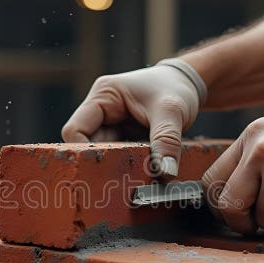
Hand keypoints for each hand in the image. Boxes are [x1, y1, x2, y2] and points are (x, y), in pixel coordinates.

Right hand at [62, 65, 199, 175]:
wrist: (188, 84)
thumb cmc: (176, 88)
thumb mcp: (172, 111)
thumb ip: (167, 139)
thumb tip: (165, 173)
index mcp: (103, 96)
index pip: (75, 129)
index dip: (84, 151)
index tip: (105, 167)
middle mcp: (101, 111)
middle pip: (88, 145)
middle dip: (105, 162)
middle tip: (124, 177)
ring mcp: (111, 125)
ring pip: (104, 154)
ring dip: (119, 165)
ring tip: (138, 174)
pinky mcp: (123, 138)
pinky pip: (119, 157)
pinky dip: (129, 165)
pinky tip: (144, 171)